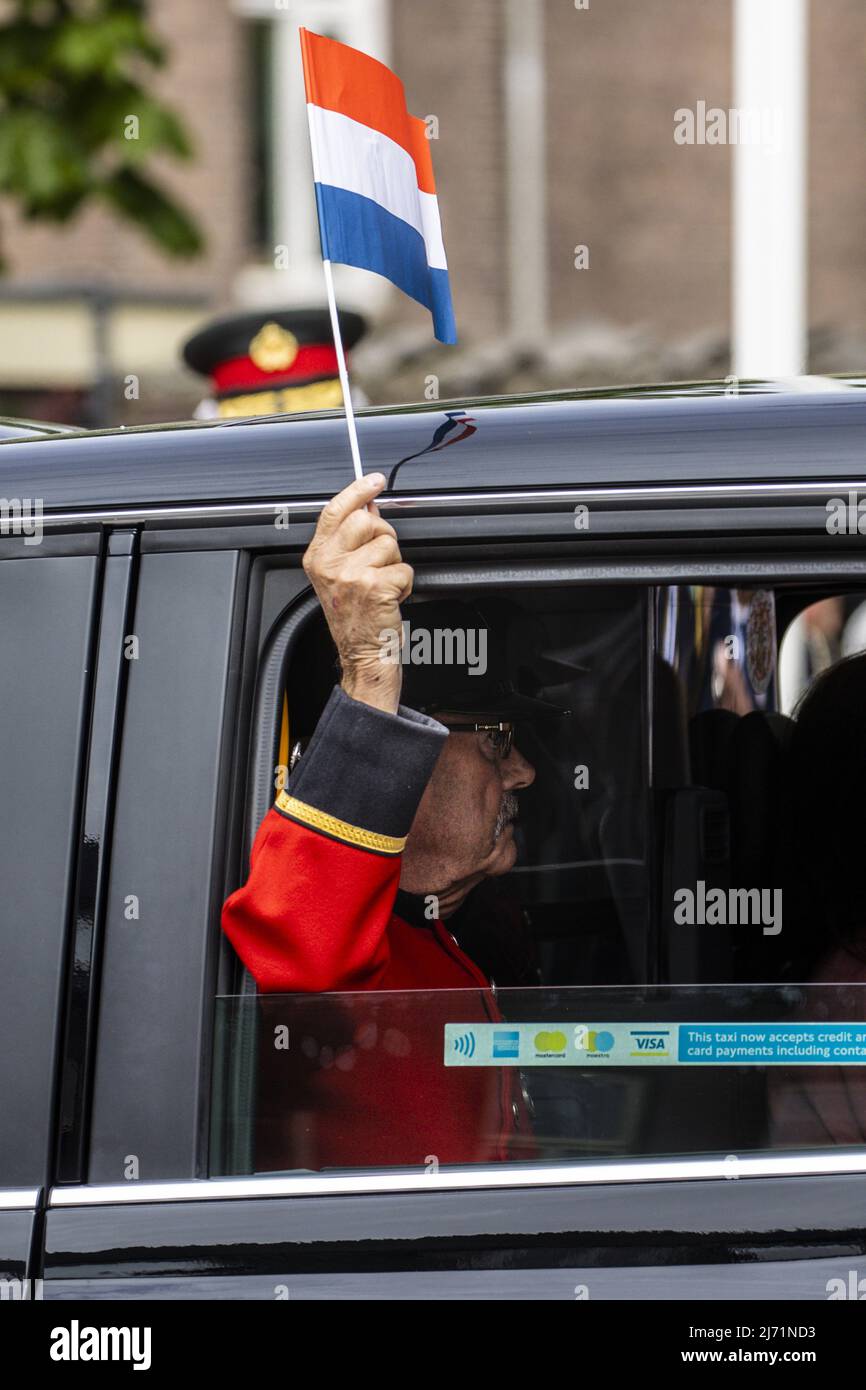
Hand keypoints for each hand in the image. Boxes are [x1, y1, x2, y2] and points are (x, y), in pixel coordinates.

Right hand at [302, 473, 412, 713]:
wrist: (363, 655)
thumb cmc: (355, 618)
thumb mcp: (339, 576)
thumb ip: (350, 541)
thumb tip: (368, 507)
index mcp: (317, 557)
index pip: (335, 510)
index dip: (357, 490)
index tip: (375, 481)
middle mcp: (329, 564)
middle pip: (368, 521)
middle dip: (383, 538)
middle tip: (379, 562)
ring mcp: (351, 575)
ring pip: (389, 544)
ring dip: (394, 565)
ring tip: (381, 586)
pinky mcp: (374, 587)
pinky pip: (404, 569)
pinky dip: (404, 585)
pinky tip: (389, 599)